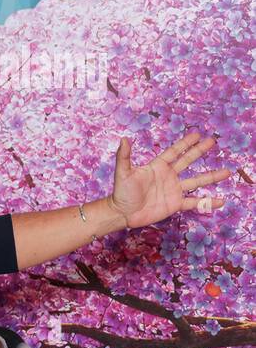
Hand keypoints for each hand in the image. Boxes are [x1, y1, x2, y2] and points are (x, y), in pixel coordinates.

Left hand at [109, 131, 233, 228]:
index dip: (185, 143)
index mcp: (157, 167)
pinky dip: (207, 202)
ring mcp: (173, 190)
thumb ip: (124, 156)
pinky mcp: (175, 204)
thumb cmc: (121, 192)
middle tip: (212, 142)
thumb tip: (124, 139)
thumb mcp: (123, 173)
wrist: (123, 213)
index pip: (174, 152)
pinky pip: (194, 202)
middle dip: (199, 151)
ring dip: (211, 177)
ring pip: (196, 181)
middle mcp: (168, 176)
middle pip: (187, 161)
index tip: (197, 134)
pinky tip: (220, 201)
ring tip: (227, 172)